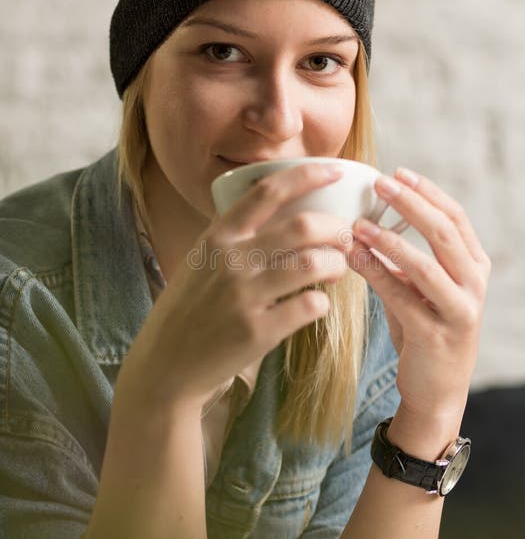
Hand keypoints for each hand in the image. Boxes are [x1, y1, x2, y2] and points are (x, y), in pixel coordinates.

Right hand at [116, 163, 349, 412]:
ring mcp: (244, 297)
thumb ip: (234, 236)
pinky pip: (309, 306)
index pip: (267, 191)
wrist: (166, 367)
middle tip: (344, 238)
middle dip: (336, 229)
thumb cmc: (189, 310)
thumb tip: (282, 210)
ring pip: (313, 263)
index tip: (334, 171)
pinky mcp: (258, 332)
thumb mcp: (201, 261)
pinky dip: (322, 303)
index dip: (307, 175)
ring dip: (335, 264)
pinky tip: (315, 305)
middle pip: (302, 226)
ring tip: (336, 270)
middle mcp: (230, 261)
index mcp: (217, 237)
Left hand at [347, 168, 490, 416]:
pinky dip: (375, 273)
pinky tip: (353, 257)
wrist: (436, 390)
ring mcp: (459, 311)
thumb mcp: (421, 288)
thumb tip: (368, 219)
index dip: (427, 192)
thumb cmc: (425, 330)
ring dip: (388, 240)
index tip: (398, 172)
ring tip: (358, 223)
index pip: (455, 217)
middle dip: (411, 204)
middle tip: (379, 183)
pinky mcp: (435, 335)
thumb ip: (405, 257)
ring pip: (425, 265)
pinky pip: (401, 296)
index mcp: (475, 267)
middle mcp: (474, 286)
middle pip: (444, 233)